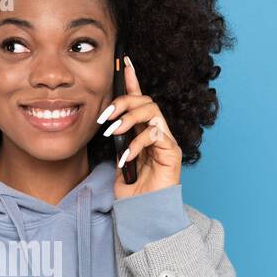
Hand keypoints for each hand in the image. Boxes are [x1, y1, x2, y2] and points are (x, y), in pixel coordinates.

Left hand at [98, 55, 182, 198]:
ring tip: (112, 132)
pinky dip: (137, 143)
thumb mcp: (118, 161)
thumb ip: (116, 142)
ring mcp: (166, 141)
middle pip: (145, 101)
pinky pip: (156, 135)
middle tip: (104, 116)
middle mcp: (157, 132)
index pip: (139, 100)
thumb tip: (106, 125)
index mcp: (143, 131)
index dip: (132, 81)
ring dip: (129, 119)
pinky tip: (126, 158)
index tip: (124, 63)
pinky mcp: (172, 152)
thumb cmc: (132, 191)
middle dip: (123, 103)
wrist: (144, 213)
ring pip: (152, 112)